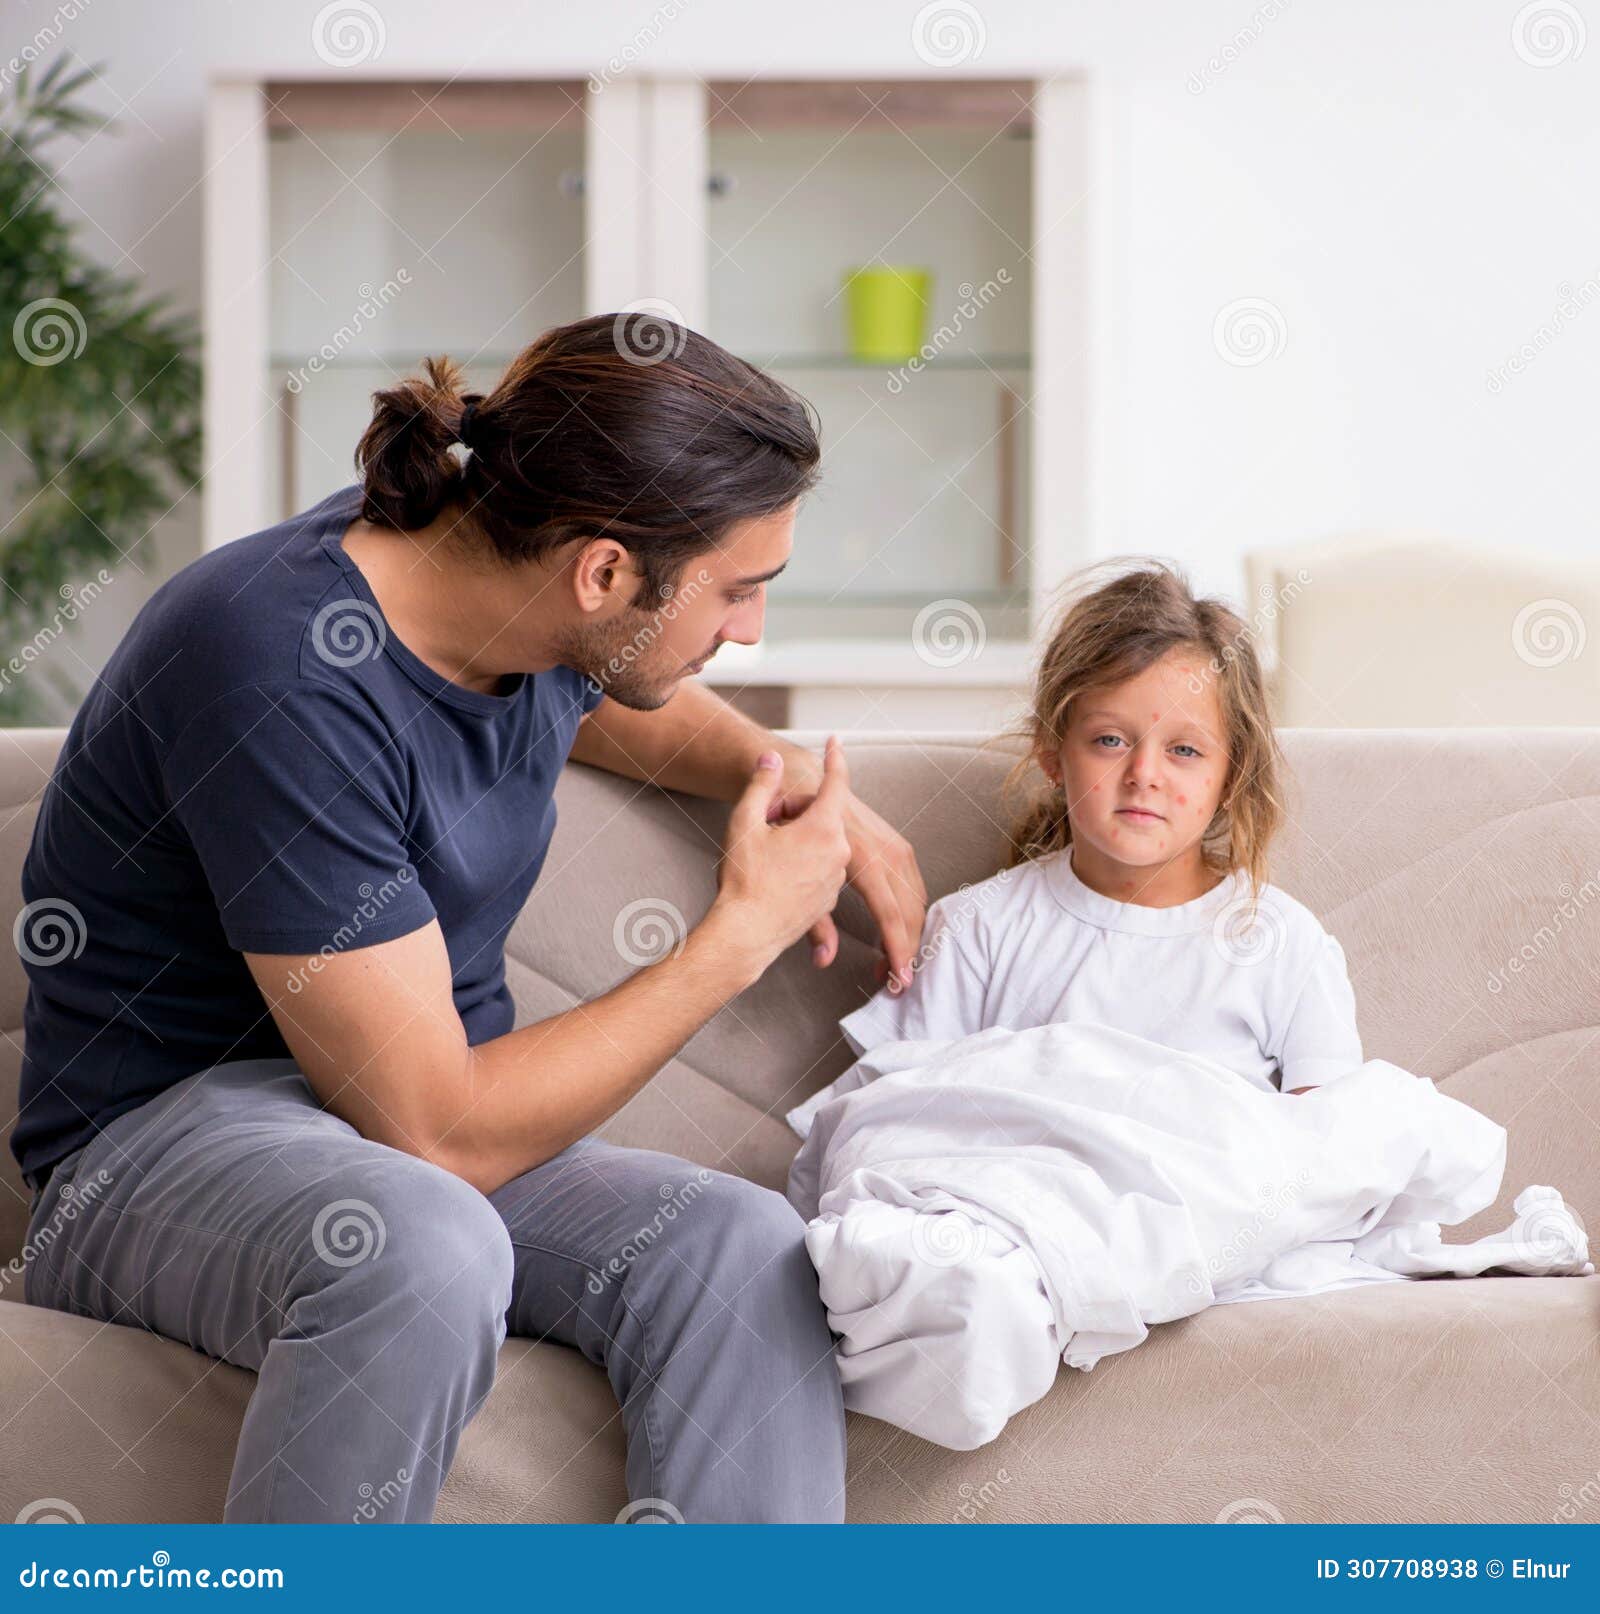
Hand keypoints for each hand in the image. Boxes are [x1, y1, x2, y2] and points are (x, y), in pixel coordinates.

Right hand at [710, 737, 852, 973]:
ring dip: (799, 840)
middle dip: (796, 812)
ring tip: (766, 855)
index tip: (836, 742)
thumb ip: (762, 784)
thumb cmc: (744, 879)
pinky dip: (801, 864)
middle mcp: (838, 852)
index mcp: (823, 828)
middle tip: (765, 824)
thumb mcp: (745, 821)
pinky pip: (819, 868)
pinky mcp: (827, 899)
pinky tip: (773, 876)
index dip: (835, 758)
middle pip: (823, 815)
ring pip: (821, 843)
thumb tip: (771, 759)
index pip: (835, 782)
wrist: (746, 934)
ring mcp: (835, 878)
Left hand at [770, 742, 927, 991]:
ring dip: (910, 934)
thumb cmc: (784, 825)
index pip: (887, 910)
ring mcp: (893, 844)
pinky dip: (911, 914)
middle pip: (908, 909)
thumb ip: (810, 919)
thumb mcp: (792, 873)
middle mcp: (882, 848)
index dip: (896, 947)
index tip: (899, 977)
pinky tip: (900, 937)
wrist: (800, 780)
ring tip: (894, 967)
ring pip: (916, 898)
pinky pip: (914, 885)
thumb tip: (824, 961)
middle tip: (896, 984)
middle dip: (907, 950)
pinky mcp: (896, 844)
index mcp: (856, 854)